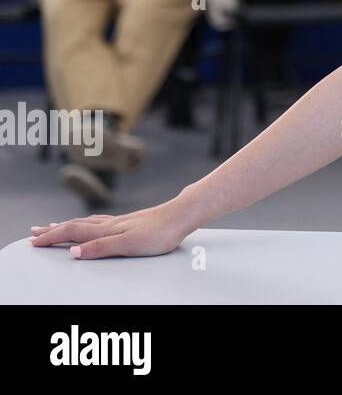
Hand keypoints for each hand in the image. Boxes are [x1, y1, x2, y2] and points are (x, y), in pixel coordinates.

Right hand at [29, 201, 197, 259]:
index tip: (33, 242)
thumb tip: (72, 252)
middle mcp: (110, 224)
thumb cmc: (159, 233)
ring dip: (68, 224)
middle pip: (75, 225)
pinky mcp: (130, 221)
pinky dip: (87, 223)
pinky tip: (92, 223)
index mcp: (106, 230)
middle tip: (34, 232)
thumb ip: (100, 248)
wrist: (182, 215)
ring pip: (87, 222)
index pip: (72, 232)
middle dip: (53, 230)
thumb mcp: (128, 245)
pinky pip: (100, 221)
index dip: (52, 237)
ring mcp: (120, 221)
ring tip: (55, 225)